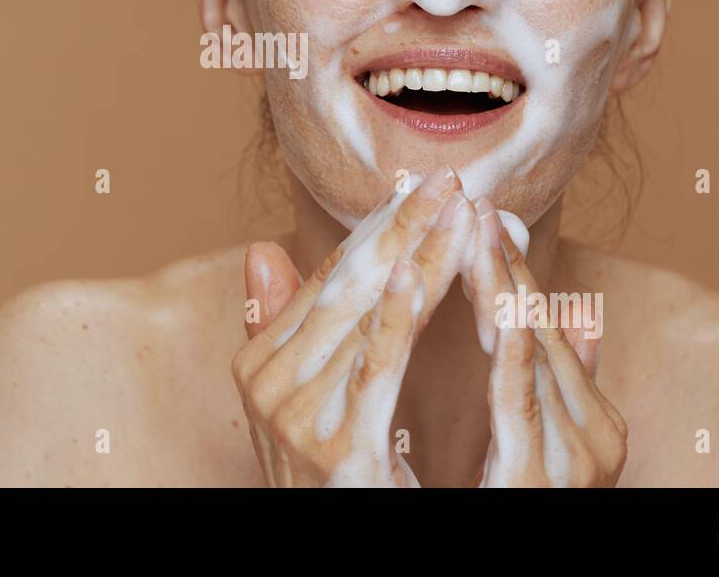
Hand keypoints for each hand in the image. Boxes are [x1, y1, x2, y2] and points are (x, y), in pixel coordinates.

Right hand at [232, 166, 473, 485]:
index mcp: (260, 363)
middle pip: (346, 283)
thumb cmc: (332, 482)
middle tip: (447, 178)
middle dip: (401, 225)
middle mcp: (267, 383)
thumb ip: (287, 323)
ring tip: (459, 207)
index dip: (377, 228)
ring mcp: (295, 413)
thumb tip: (262, 250)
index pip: (327, 278)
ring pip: (367, 308)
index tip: (420, 186)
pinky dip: (402, 309)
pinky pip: (376, 360)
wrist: (341, 545)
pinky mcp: (337, 443)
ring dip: (418, 251)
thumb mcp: (305, 402)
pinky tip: (429, 265)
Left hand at [462, 197, 627, 486]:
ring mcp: (573, 457)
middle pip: (537, 327)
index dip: (510, 265)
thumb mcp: (541, 437)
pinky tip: (493, 299)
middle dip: (502, 260)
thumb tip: (584, 313)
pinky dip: (505, 340)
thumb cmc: (512, 505)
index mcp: (593, 418)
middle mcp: (594, 434)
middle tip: (473, 198)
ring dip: (501, 282)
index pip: (544, 324)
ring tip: (473, 226)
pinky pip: (519, 396)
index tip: (480, 212)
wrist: (479, 562)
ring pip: (528, 349)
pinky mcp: (537, 478)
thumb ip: (561, 375)